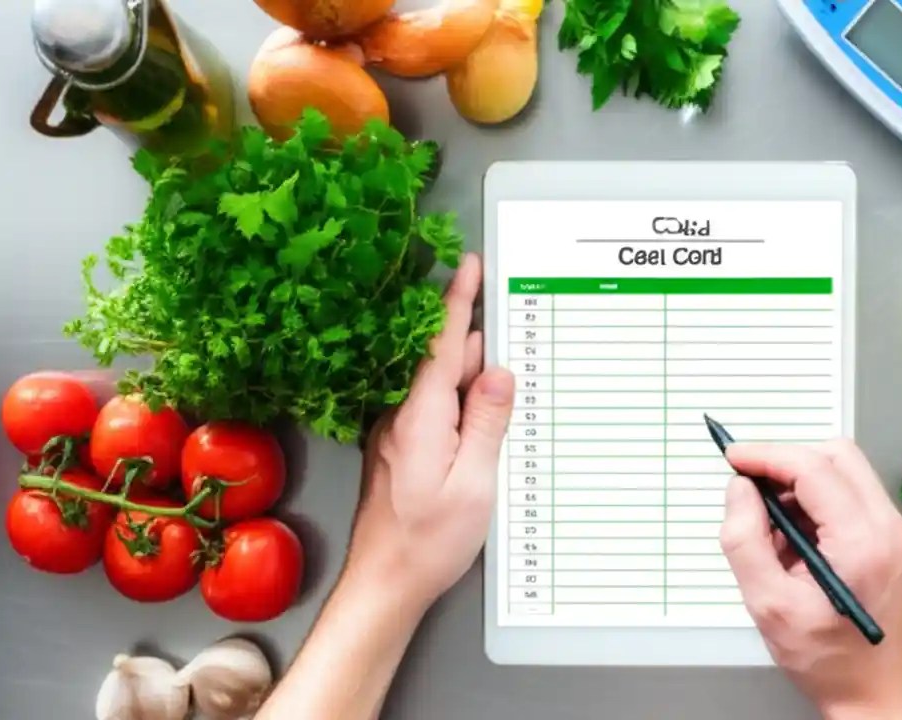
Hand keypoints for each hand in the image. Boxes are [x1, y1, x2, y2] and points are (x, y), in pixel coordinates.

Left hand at [345, 253, 513, 608]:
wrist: (385, 583)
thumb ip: (487, 422)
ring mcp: (397, 433)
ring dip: (470, 382)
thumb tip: (499, 371)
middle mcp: (401, 417)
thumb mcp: (475, 481)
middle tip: (516, 342)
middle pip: (443, 364)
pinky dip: (458, 406)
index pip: (441, 344)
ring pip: (439, 388)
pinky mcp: (399, 449)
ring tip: (503, 400)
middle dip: (478, 349)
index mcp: (420, 418)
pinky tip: (479, 428)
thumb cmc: (428, 541)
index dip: (458, 300)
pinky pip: (432, 410)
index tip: (470, 265)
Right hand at [720, 440, 901, 719]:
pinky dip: (814, 500)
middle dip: (786, 461)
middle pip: (835, 455)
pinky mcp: (889, 536)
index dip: (767, 455)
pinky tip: (793, 539)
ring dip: (799, 482)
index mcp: (862, 542)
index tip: (734, 458)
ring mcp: (893, 530)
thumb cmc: (826, 659)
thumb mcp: (768, 605)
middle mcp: (887, 527)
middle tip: (751, 488)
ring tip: (772, 530)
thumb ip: (745, 541)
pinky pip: (848, 493)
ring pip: (843, 469)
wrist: (871, 691)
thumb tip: (739, 490)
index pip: (813, 468)